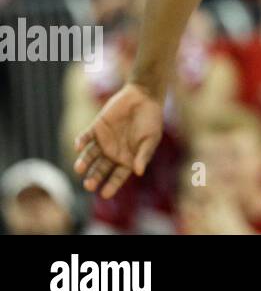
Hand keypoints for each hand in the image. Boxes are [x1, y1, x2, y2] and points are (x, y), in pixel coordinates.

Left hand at [73, 82, 164, 198]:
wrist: (144, 96)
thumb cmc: (152, 119)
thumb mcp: (151, 138)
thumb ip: (144, 154)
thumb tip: (138, 172)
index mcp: (128, 158)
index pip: (118, 176)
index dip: (111, 186)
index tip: (104, 194)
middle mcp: (113, 153)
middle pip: (100, 169)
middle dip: (94, 178)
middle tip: (89, 185)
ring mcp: (104, 141)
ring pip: (90, 156)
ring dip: (84, 162)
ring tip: (80, 168)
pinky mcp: (96, 128)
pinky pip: (86, 137)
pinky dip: (81, 142)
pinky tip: (79, 146)